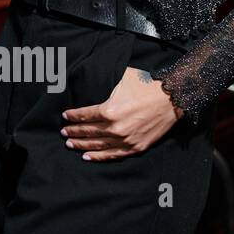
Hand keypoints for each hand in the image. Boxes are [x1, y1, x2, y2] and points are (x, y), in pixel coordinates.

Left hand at [60, 67, 183, 160]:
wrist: (170, 100)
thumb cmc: (145, 86)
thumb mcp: (121, 79)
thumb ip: (104, 83)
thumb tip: (90, 76)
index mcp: (109, 110)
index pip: (84, 115)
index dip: (72, 117)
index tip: (64, 117)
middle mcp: (115, 128)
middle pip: (88, 132)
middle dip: (73, 132)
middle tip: (63, 132)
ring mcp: (125, 140)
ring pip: (97, 145)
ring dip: (81, 145)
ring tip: (70, 144)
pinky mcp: (135, 147)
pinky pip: (112, 155)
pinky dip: (98, 156)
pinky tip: (86, 156)